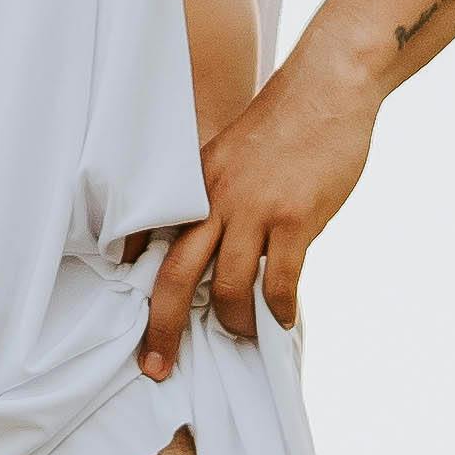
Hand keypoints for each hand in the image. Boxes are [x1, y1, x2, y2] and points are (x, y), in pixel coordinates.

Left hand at [139, 47, 378, 376]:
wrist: (328, 87)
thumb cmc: (285, 122)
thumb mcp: (232, 152)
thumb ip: (219, 196)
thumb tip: (222, 245)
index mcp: (196, 183)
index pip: (150, 237)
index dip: (133, 277)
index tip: (126, 310)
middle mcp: (216, 199)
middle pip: (173, 276)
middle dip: (162, 328)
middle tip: (157, 367)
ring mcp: (255, 209)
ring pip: (227, 288)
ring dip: (233, 323)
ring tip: (242, 337)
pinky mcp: (295, 218)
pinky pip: (279, 282)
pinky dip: (278, 310)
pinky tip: (284, 319)